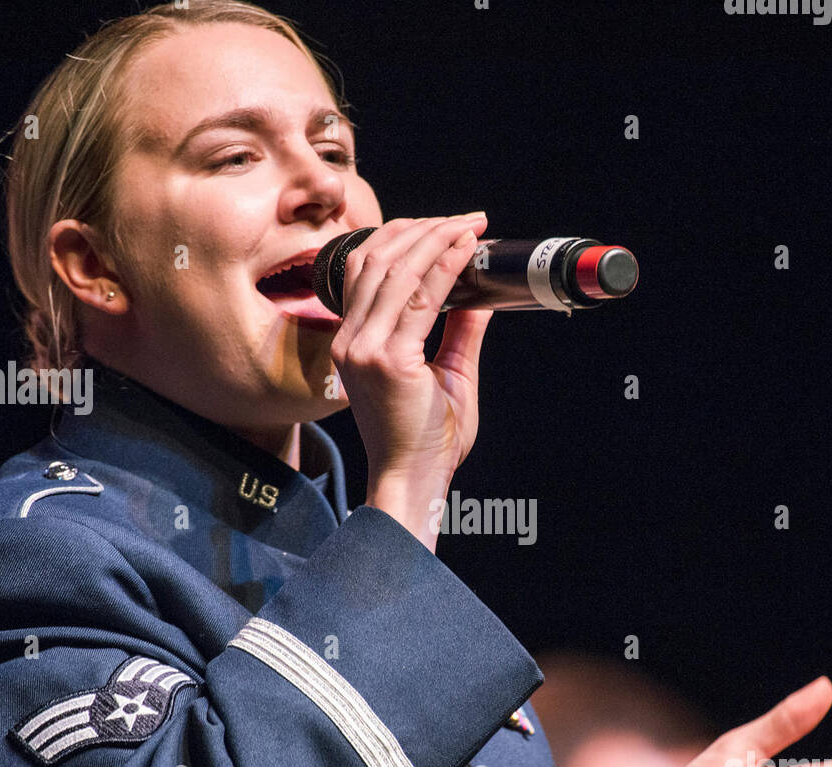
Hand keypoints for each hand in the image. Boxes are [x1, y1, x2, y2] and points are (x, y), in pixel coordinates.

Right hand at [330, 213, 492, 549]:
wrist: (414, 482)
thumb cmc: (428, 440)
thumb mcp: (447, 374)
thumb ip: (459, 331)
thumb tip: (481, 292)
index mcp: (354, 341)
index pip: (368, 268)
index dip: (405, 236)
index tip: (448, 226)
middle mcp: (350, 340)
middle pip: (378, 258)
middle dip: (424, 229)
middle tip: (467, 219)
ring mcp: (364, 349)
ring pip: (395, 270)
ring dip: (436, 239)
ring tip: (470, 226)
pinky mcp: (386, 361)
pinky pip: (418, 298)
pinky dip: (444, 266)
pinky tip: (466, 251)